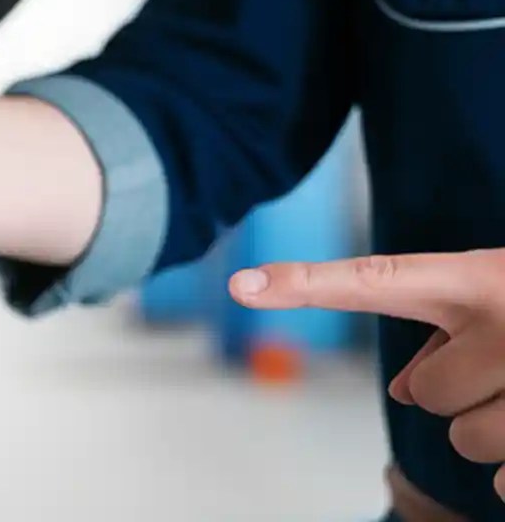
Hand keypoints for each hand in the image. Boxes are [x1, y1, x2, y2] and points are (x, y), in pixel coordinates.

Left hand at [229, 249, 504, 499]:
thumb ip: (446, 330)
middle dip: (460, 389)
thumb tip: (402, 391)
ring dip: (497, 428)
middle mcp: (500, 320)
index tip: (241, 285)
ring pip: (464, 440)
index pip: (374, 280)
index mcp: (477, 279)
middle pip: (422, 393)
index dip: (304, 283)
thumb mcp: (500, 298)